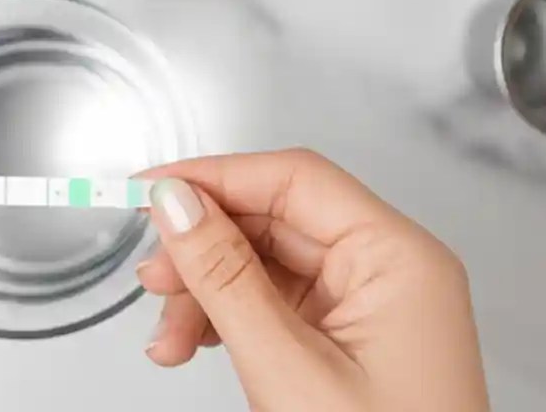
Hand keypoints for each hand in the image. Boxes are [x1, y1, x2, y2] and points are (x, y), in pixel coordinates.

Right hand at [138, 149, 489, 411]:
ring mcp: (367, 307)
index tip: (147, 192)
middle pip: (273, 220)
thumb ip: (226, 277)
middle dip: (202, 250)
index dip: (214, 177)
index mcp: (398, 259)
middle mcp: (388, 272)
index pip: (293, 179)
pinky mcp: (345, 341)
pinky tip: (191, 345)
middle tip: (151, 277)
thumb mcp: (287, 367)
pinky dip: (223, 320)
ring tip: (166, 338)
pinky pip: (271, 304)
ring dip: (203, 293)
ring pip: (263, 265)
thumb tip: (176, 203)